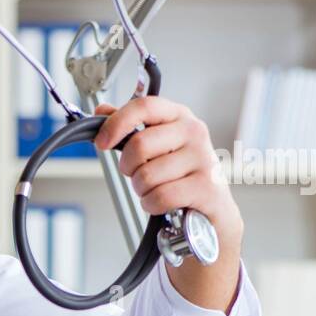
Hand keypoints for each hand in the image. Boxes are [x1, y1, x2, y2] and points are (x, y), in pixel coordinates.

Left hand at [93, 96, 244, 312]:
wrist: (213, 210)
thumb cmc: (181, 175)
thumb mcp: (157, 146)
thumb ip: (131, 127)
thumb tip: (102, 110)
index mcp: (179, 116)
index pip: (144, 106)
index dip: (116, 123)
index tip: (101, 142)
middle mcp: (194, 132)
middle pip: (139, 145)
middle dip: (128, 168)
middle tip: (137, 175)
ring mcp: (203, 158)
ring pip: (146, 176)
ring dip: (142, 190)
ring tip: (157, 190)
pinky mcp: (206, 187)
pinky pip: (159, 196)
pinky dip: (152, 205)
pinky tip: (163, 204)